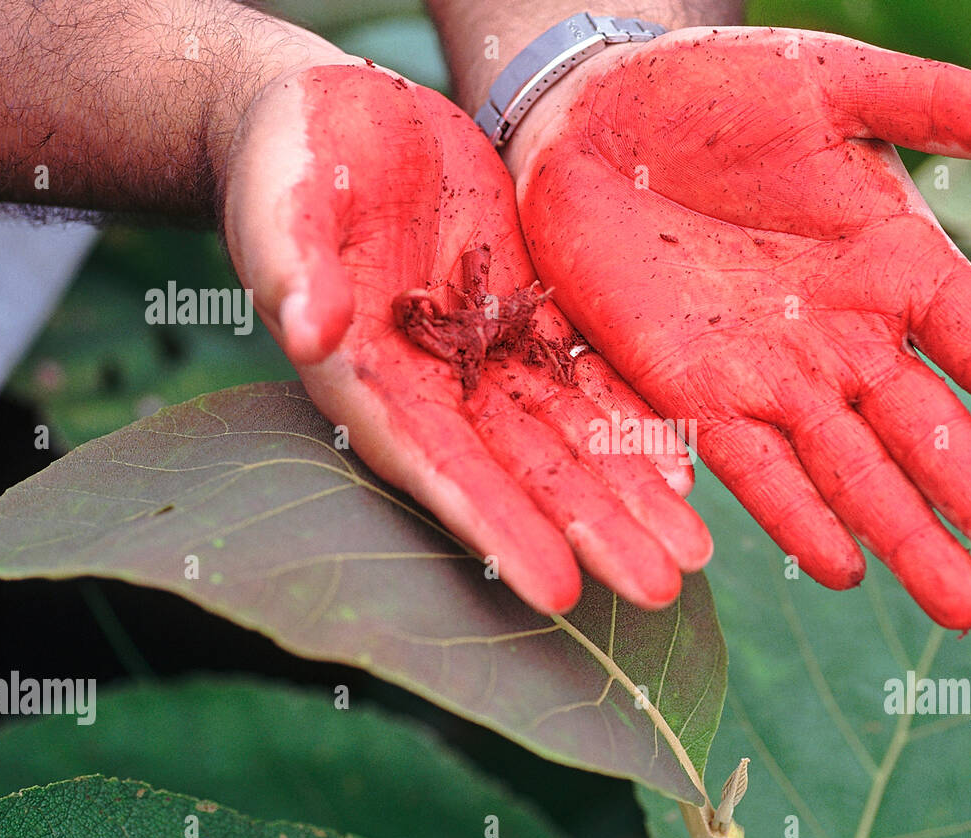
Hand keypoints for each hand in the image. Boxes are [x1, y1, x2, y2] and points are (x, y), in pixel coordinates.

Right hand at [224, 63, 710, 613]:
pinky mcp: (526, 311)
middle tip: (660, 589)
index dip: (498, 527)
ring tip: (692, 554)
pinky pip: (588, 376)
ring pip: (570, 436)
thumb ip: (292, 267)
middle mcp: (435, 386)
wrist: (336, 113)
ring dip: (629, 494)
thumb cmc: (286, 158)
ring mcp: (487, 353)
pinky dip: (631, 421)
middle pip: (524, 471)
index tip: (558, 591)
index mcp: (369, 379)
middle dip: (592, 529)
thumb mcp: (278, 201)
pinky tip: (679, 469)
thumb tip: (309, 333)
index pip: (440, 468)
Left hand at [505, 27, 970, 629]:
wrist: (593, 116)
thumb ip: (932, 108)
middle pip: (926, 432)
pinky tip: (842, 565)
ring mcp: (770, 373)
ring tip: (962, 606)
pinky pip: (752, 464)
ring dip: (904, 537)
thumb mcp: (831, 86)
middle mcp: (843, 336)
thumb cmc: (713, 90)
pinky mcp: (692, 391)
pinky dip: (795, 515)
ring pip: (850, 470)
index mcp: (891, 265)